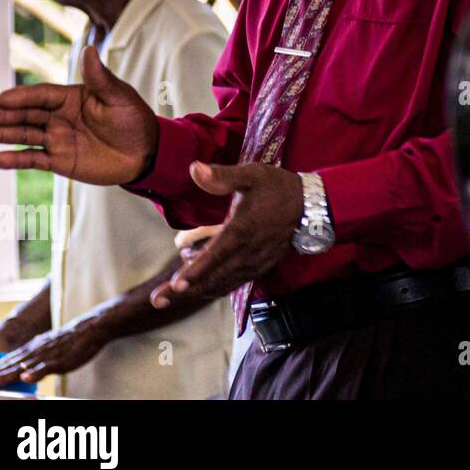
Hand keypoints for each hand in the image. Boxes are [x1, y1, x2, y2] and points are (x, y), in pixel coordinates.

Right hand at [0, 45, 157, 184]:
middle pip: (26, 114)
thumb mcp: (120, 97)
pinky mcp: (58, 160)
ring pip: (24, 135)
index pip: (42, 96)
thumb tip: (89, 49)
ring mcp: (56, 138)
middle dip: (3, 115)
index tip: (3, 99)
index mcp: (71, 97)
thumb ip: (100, 78)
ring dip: (1, 134)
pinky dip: (15, 159)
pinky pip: (33, 159)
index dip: (23, 97)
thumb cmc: (134, 120)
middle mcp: (59, 116)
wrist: (146, 153)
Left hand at [0, 321, 108, 388]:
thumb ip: (34, 359)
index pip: (6, 361)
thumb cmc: (70, 341)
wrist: (90, 328)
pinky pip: (46, 367)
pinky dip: (36, 372)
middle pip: (9, 365)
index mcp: (31, 350)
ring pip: (22, 367)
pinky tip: (26, 378)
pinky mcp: (60, 359)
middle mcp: (34, 352)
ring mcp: (46, 355)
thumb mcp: (47, 348)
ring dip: (4, 375)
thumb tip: (23, 372)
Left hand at [149, 161, 302, 308]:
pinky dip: (213, 287)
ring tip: (169, 298)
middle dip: (183, 291)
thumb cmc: (279, 188)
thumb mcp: (252, 175)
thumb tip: (195, 168)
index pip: (216, 256)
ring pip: (221, 284)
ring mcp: (254, 263)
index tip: (176, 284)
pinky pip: (233, 283)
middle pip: (212, 277)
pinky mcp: (259, 268)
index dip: (196, 271)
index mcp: (243, 230)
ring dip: (195, 292)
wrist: (312, 207)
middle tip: (157, 300)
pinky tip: (199, 288)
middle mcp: (247, 253)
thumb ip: (223, 175)